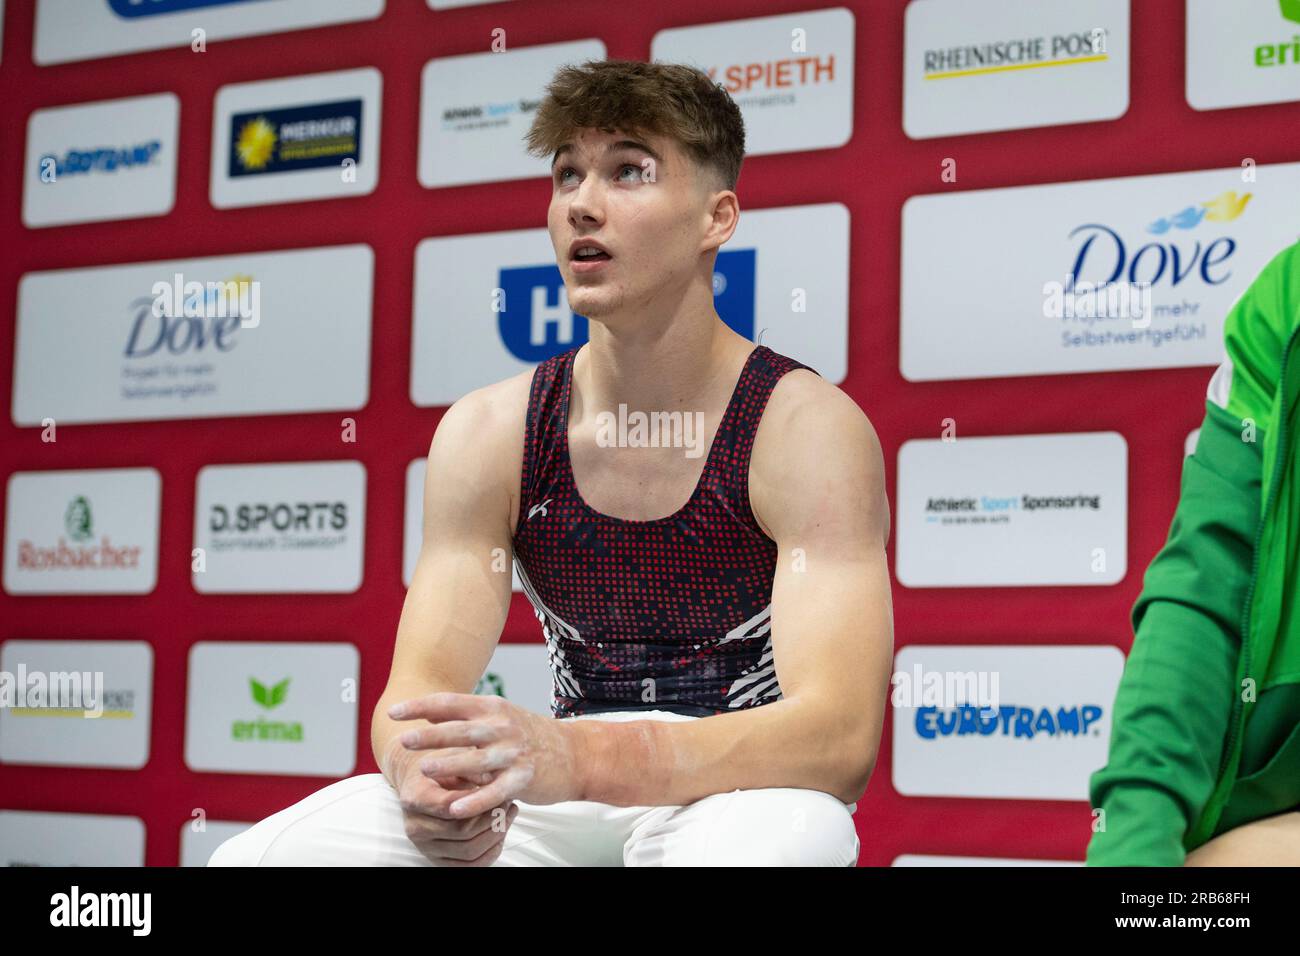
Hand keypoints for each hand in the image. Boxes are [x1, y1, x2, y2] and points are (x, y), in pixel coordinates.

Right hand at [387, 739, 519, 865]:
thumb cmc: (442, 764)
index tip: (497, 788)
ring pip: (469, 850)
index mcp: (414, 797)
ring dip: (495, 834)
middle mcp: (415, 826)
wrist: (424, 780)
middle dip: (491, 817)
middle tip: (508, 802)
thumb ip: (472, 767)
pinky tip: (500, 833)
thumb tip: (494, 780)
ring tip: (507, 814)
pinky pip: (469, 866)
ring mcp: (425, 846)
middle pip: (461, 831)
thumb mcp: (455, 755)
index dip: (477, 800)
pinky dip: (490, 852)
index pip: (448, 806)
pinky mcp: (437, 859)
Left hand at [389, 692, 581, 817]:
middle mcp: (502, 727)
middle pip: (460, 730)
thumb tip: (427, 715)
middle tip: (403, 741)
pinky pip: (495, 792)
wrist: (576, 753)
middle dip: (430, 735)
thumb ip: (468, 717)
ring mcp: (514, 753)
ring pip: (476, 760)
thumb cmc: (531, 736)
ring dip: (449, 764)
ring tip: (424, 770)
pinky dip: (474, 801)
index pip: (450, 703)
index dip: (420, 707)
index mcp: (492, 708)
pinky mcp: (524, 779)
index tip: (393, 712)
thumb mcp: (502, 717)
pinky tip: (455, 809)